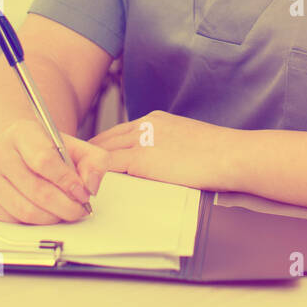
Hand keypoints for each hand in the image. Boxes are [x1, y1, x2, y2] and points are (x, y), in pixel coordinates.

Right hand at [0, 119, 109, 223]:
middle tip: (79, 210)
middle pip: (37, 191)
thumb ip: (94, 161)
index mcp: (21, 132)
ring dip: (51, 218)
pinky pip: (11, 221)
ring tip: (64, 212)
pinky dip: (33, 223)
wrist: (13, 150)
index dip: (67, 181)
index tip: (83, 193)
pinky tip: (42, 212)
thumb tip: (90, 186)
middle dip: (65, 206)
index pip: (44, 160)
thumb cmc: (44, 150)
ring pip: (25, 211)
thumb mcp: (73, 146)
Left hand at [89, 110, 235, 190]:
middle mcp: (145, 125)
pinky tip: (89, 186)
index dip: (103, 145)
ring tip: (75, 179)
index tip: (92, 157)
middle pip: (105, 139)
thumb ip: (167, 147)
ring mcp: (142, 140)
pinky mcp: (142, 159)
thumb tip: (160, 163)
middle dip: (88, 154)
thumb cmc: (220, 154)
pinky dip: (96, 175)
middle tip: (74, 168)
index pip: (119, 132)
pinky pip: (109, 166)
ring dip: (88, 165)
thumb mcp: (187, 141)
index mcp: (156, 120)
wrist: (232, 155)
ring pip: (102, 151)